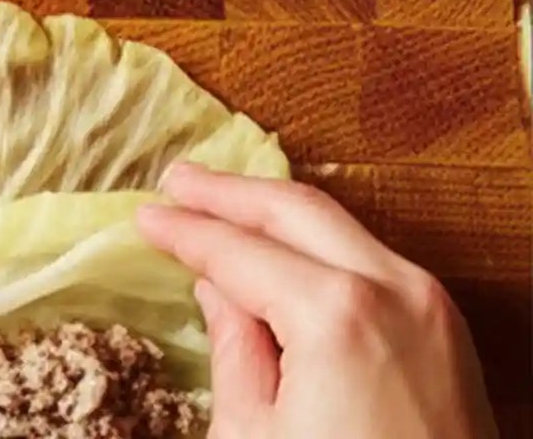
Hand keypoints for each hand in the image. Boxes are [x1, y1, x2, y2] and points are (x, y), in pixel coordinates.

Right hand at [138, 163, 497, 438]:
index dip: (186, 231)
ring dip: (276, 210)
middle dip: (230, 191)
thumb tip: (220, 291)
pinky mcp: (447, 329)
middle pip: (297, 210)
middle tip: (178, 180)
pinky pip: (371, 258)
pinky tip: (283, 246)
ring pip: (340, 226)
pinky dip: (320, 242)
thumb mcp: (255, 435)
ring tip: (222, 202)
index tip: (146, 217)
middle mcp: (394, 290)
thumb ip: (235, 349)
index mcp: (337, 314)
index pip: (240, 250)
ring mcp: (430, 305)